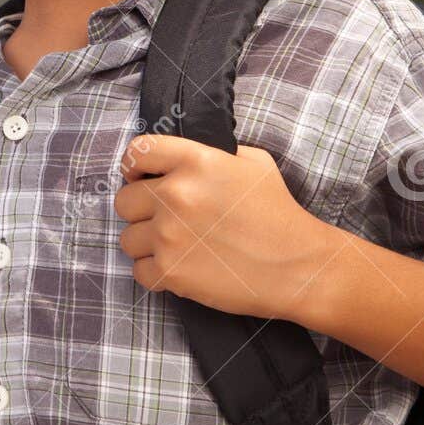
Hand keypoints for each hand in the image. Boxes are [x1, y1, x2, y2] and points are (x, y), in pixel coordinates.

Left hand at [113, 133, 341, 321]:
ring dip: (147, 244)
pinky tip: (180, 268)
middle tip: (166, 220)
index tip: (140, 179)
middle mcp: (176, 194)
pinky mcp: (171, 272)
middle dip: (141, 210)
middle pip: (124, 201)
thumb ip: (212, 154)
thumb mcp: (253, 163)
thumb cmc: (279, 214)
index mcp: (195, 161)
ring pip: (127, 239)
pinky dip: (155, 273)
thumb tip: (182, 159)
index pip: (137, 152)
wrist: (299, 266)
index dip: (134, 166)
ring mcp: (170, 235)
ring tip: (176, 247)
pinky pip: (139, 271)